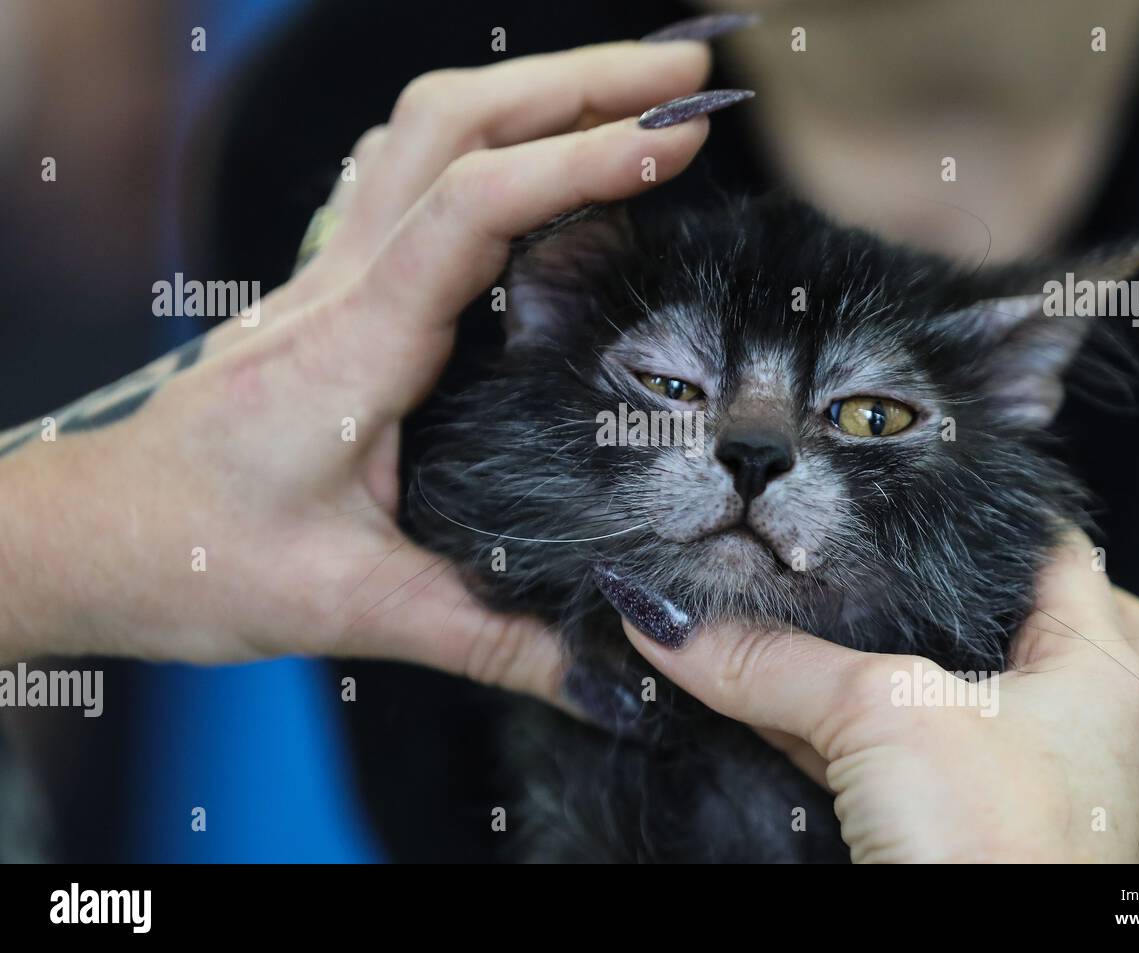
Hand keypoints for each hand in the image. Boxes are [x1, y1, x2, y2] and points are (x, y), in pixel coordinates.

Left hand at [0, 39, 716, 711]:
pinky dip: (488, 134)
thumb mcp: (355, 608)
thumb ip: (493, 638)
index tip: (678, 138)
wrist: (98, 537)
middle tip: (686, 73)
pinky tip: (540, 151)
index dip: (581, 161)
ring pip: (426, 127)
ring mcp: (331, 275)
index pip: (473, 212)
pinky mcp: (335, 288)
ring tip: (638, 87)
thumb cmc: (196, 559)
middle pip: (452, 120)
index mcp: (352, 350)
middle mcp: (340, 287)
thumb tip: (614, 676)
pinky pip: (409, 171)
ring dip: (533, 90)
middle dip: (579, 80)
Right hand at [616, 530, 1138, 861]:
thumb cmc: (993, 851)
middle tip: (938, 573)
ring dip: (931, 677)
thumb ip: (773, 663)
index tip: (924, 492)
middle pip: (1066, 630)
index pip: (1060, 552)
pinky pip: (938, 768)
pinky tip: (821, 732)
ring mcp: (1047, 794)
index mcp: (1104, 676)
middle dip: (999, 598)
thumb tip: (667, 623)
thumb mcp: (878, 716)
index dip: (992, 514)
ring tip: (873, 639)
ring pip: (995, 705)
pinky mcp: (985, 838)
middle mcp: (1093, 734)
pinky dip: (886, 744)